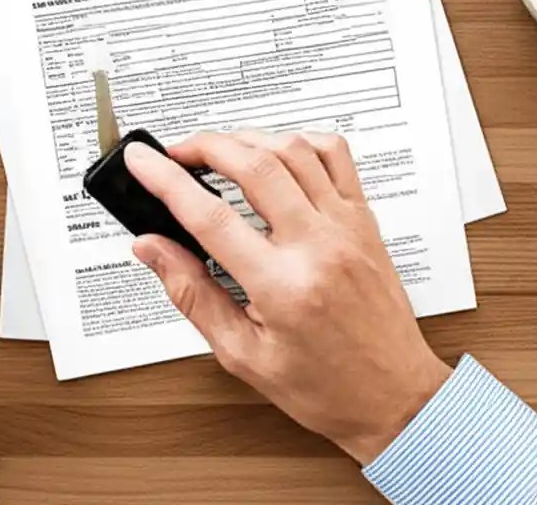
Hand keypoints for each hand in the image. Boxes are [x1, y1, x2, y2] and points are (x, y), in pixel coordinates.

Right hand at [125, 131, 451, 464]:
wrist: (394, 397)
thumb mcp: (242, 354)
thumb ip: (192, 294)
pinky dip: (300, 141)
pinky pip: (336, 156)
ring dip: (248, 139)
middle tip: (175, 153)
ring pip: (294, 150)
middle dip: (204, 146)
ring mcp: (346, 228)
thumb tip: (153, 249)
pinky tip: (278, 152)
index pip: (210, 216)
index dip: (166, 180)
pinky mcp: (364, 221)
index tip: (142, 162)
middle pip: (253, 164)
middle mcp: (319, 247)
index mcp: (283, 287)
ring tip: (219, 151)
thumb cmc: (326, 386)